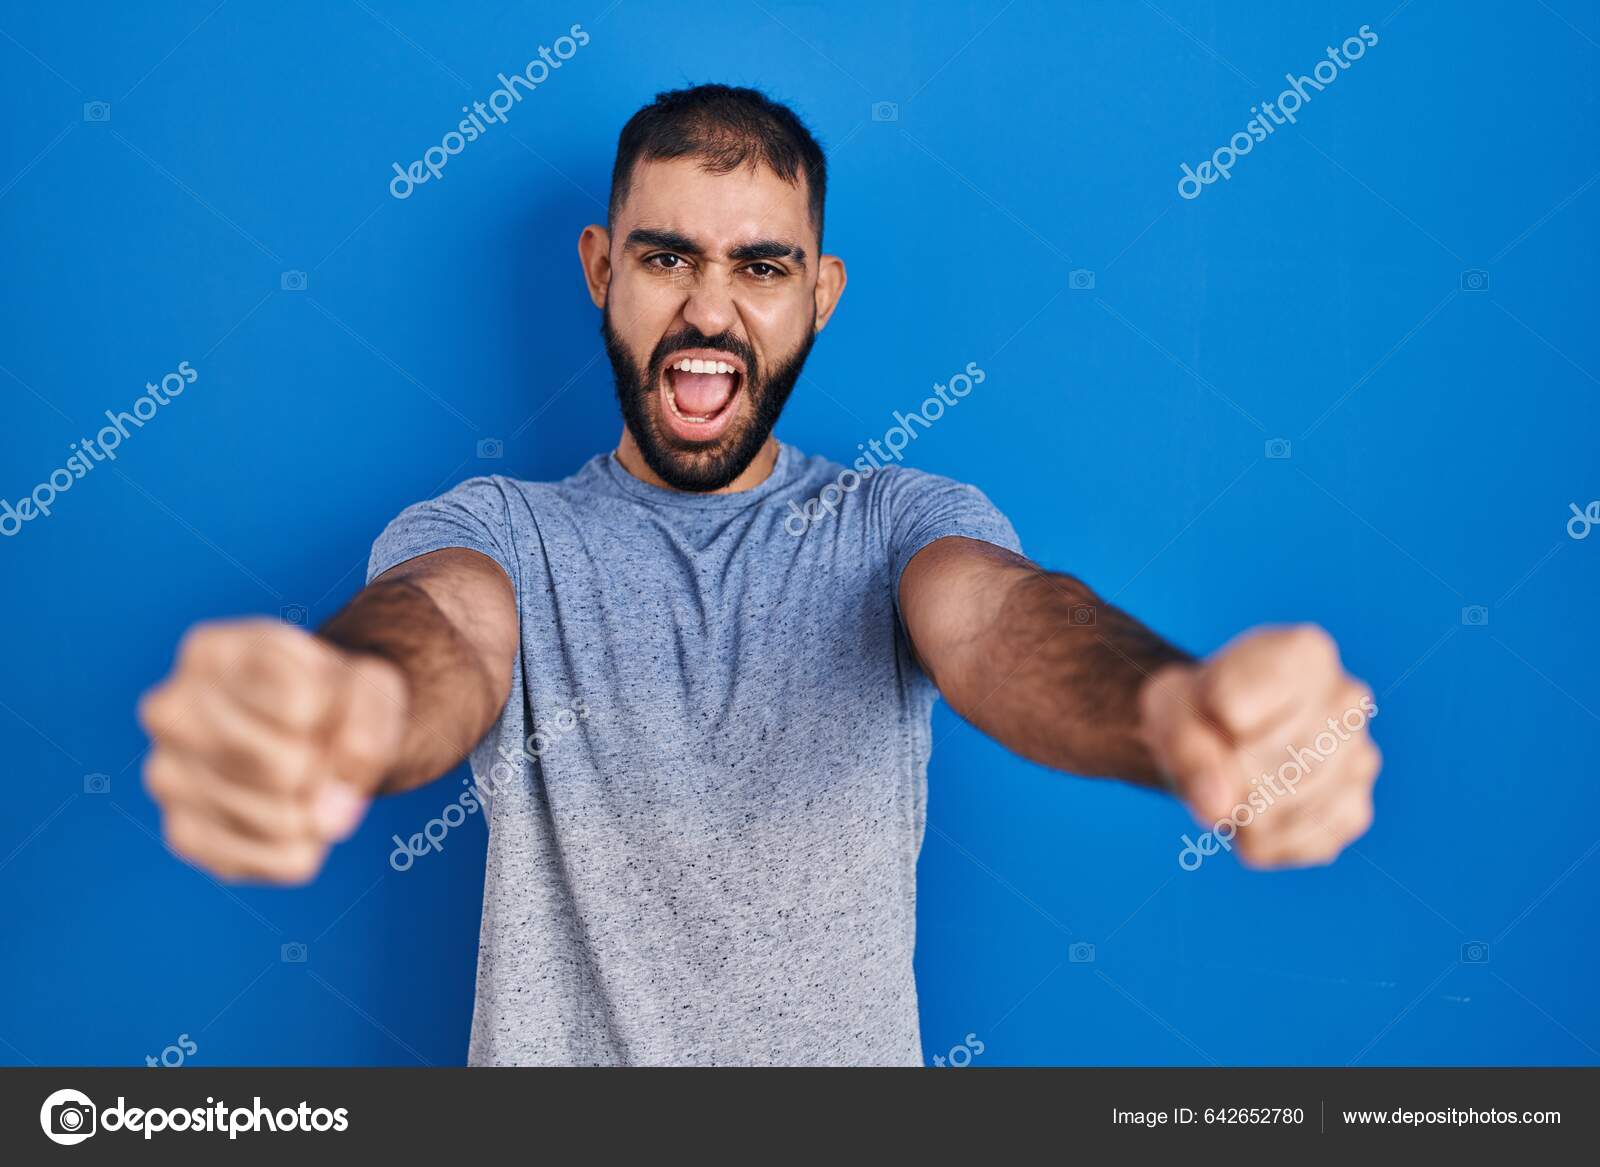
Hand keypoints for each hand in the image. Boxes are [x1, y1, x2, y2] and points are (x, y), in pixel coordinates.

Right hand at [138, 619, 408, 883]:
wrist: (310, 729)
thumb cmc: (333, 698)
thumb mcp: (370, 687)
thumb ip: (368, 731)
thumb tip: (330, 818)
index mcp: (210, 652)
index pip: (303, 703)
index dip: (340, 713)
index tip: (328, 701)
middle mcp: (170, 711)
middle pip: (285, 769)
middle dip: (327, 766)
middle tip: (319, 747)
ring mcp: (166, 776)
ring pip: (284, 821)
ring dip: (320, 807)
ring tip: (304, 777)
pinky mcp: (184, 834)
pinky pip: (279, 861)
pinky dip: (310, 844)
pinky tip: (292, 813)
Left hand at [1138, 624, 1380, 868]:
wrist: (1215, 734)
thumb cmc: (1197, 710)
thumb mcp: (1170, 710)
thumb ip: (1186, 750)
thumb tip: (1218, 808)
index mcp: (1304, 652)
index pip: (1236, 710)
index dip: (1206, 726)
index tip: (1209, 711)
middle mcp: (1347, 700)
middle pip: (1273, 761)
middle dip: (1227, 773)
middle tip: (1215, 758)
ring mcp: (1360, 758)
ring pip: (1289, 806)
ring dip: (1242, 811)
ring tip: (1232, 785)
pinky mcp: (1354, 812)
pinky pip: (1301, 842)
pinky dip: (1264, 839)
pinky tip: (1253, 811)